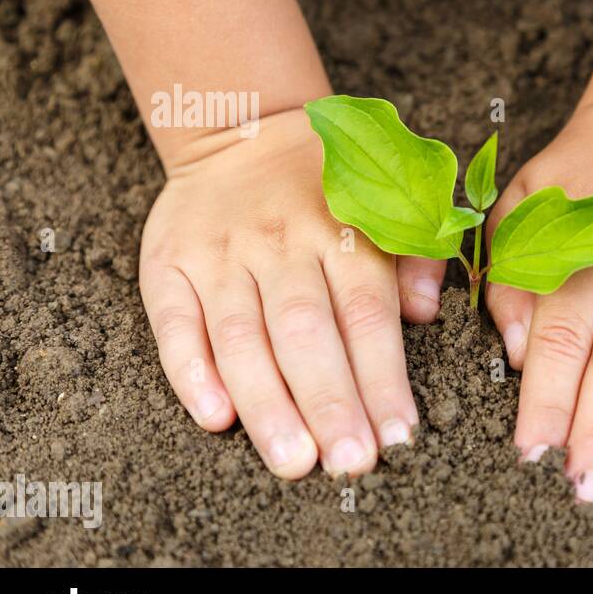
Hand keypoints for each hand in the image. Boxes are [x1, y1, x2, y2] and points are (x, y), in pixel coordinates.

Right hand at [138, 109, 444, 477]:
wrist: (245, 130)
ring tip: (294, 461)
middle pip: (307, 334)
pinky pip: (174, 322)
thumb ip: (414, 256)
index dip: (383, 379)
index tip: (399, 436)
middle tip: (351, 463)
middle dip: (331, 403)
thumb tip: (423, 312)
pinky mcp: (169, 264)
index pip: (367, 317)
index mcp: (344, 233)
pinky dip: (191, 371)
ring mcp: (221, 256)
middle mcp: (282, 246)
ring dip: (268, 405)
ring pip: (242, 338)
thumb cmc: (333, 189)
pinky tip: (215, 418)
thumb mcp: (387, 203)